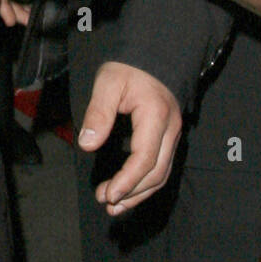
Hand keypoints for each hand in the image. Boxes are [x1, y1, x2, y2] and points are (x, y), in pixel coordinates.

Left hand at [80, 62, 182, 213]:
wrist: (153, 56)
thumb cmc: (129, 68)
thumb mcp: (108, 82)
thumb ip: (98, 112)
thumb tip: (87, 144)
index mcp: (156, 115)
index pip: (145, 158)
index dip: (127, 181)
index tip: (108, 194)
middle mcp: (170, 129)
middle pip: (156, 172)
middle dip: (131, 192)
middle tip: (105, 201)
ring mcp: (173, 134)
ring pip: (162, 173)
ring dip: (139, 193)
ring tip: (114, 205)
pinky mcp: (169, 137)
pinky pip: (161, 166)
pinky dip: (145, 183)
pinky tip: (128, 192)